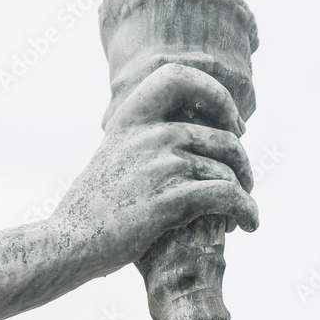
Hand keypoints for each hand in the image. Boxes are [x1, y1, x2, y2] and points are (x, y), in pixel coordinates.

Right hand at [51, 63, 258, 268]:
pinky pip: (229, 196)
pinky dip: (247, 211)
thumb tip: (183, 134)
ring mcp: (162, 165)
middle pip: (224, 137)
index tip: (232, 124)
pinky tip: (248, 224)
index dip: (217, 96)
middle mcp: (150, 134)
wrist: (71, 242)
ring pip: (229, 172)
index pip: (181, 77)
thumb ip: (144, 138)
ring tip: (238, 218)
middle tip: (244, 185)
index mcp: (132, 117)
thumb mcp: (113, 154)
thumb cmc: (93, 207)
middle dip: (242, 164)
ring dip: (244, 195)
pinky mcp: (172, 200)